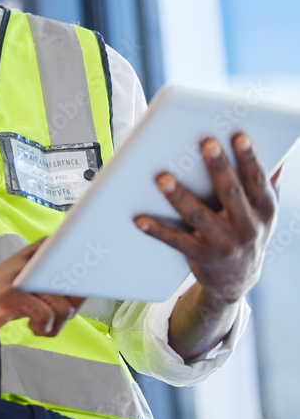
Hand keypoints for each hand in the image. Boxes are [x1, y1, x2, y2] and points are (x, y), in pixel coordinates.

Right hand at [0, 241, 85, 337]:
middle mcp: (32, 259)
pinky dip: (43, 327)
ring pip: (63, 306)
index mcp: (38, 251)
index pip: (78, 257)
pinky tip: (32, 327)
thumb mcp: (27, 281)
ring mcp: (21, 277)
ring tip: (41, 325)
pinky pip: (44, 315)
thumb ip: (54, 282)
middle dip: (70, 309)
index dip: (88, 278)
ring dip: (56, 324)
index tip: (80, 293)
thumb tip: (86, 290)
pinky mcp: (11, 296)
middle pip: (75, 286)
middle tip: (54, 317)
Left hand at [134, 133, 277, 304]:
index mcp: (263, 210)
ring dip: (180, 197)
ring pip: (198, 216)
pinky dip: (157, 230)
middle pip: (230, 192)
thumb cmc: (248, 231)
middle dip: (219, 167)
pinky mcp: (200, 255)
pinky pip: (176, 241)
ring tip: (162, 178)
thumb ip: (268, 183)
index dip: (250, 159)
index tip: (240, 137)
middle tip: (206, 144)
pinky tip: (140, 220)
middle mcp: (247, 227)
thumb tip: (277, 153)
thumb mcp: (265, 210)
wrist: (238, 280)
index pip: (257, 180)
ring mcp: (223, 243)